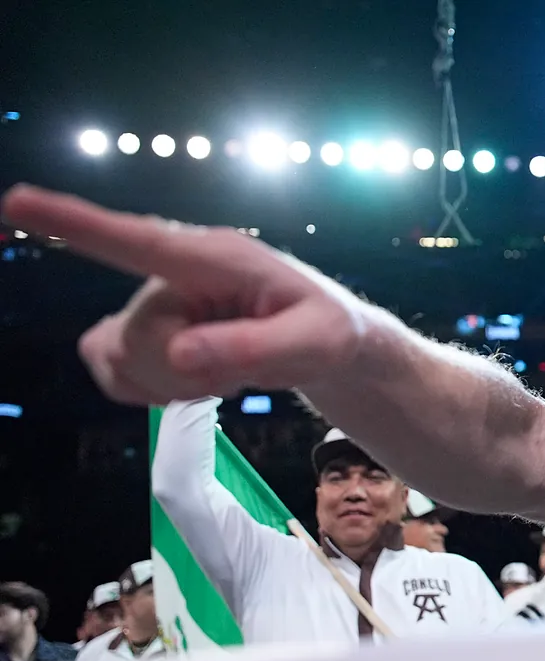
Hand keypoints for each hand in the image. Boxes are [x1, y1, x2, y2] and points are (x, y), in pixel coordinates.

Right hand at [1, 184, 368, 403]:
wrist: (324, 341)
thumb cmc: (327, 330)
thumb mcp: (315, 344)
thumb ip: (255, 348)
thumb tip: (182, 353)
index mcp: (216, 257)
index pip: (138, 240)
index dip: (75, 224)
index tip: (17, 199)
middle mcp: (173, 274)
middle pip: (139, 338)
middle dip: (190, 373)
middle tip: (245, 373)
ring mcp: (153, 303)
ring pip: (120, 360)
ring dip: (174, 384)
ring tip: (227, 370)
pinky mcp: (143, 333)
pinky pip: (113, 374)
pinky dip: (152, 392)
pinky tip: (197, 380)